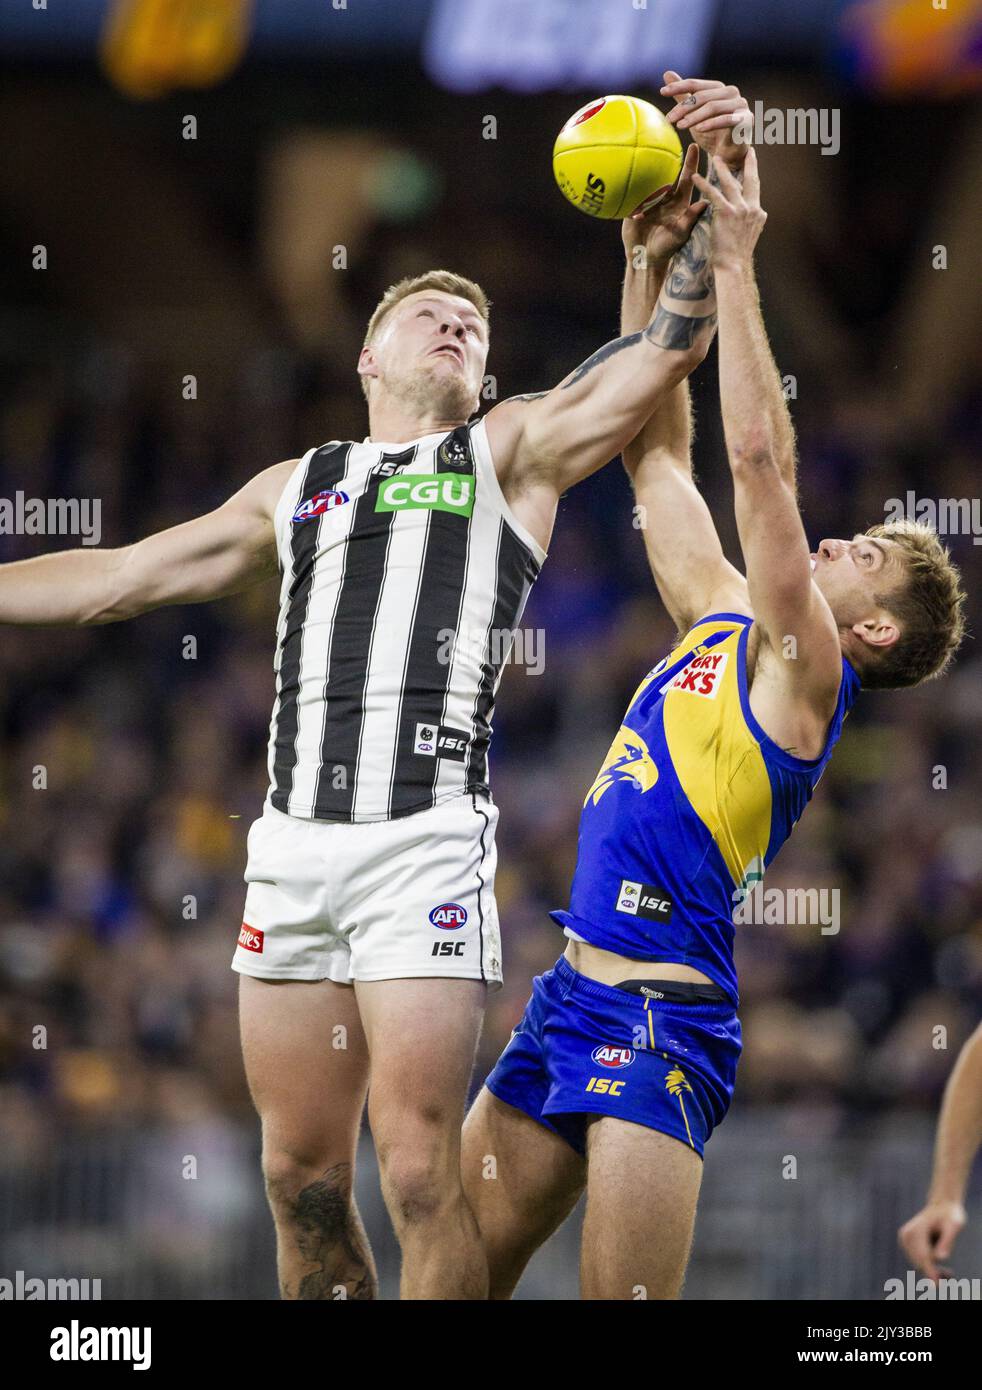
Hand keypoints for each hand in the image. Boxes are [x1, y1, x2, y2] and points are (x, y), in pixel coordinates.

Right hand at [621, 142, 706, 268]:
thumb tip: (704, 203)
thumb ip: (690, 218)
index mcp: (679, 202)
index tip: (695, 146)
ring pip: (650, 179)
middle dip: (670, 156)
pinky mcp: (634, 207)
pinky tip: (627, 171)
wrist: (645, 259)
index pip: (686, 178)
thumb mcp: (680, 234)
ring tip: (647, 148)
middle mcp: (664, 198)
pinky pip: (632, 193)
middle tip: (671, 138)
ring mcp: (649, 202)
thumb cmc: (666, 249)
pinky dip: (630, 184)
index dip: (691, 162)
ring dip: (649, 166)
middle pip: (668, 172)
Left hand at [661, 71, 751, 169]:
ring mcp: (740, 105)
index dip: (678, 87)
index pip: (695, 84)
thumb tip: (667, 74)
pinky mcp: (746, 120)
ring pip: (713, 107)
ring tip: (680, 126)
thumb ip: (683, 96)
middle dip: (684, 107)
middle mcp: (731, 93)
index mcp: (719, 88)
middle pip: (703, 96)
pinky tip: (699, 129)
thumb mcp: (694, 114)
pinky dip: (711, 124)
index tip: (662, 92)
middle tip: (669, 119)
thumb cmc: (712, 133)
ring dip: (694, 117)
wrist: (729, 154)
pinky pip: (727, 119)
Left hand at [692, 149, 766, 271]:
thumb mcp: (749, 235)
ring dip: (723, 169)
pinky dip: (703, 184)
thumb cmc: (737, 256)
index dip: (754, 174)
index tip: (754, 162)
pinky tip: (695, 176)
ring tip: (716, 157)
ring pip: (732, 183)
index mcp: (758, 214)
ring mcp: (741, 210)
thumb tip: (752, 216)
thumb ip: (749, 222)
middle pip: (752, 180)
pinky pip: (713, 194)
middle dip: (750, 163)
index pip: (756, 190)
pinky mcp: (727, 213)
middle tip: (749, 149)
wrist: (734, 266)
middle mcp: (753, 209)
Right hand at [898, 1200, 966, 1280]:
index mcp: (917, 1230)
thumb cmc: (950, 1215)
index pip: (923, 1256)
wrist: (941, 1206)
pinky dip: (927, 1263)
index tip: (936, 1285)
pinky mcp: (905, 1242)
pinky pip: (916, 1259)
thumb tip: (940, 1258)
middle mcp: (906, 1234)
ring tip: (948, 1271)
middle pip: (919, 1261)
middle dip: (933, 1271)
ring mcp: (904, 1238)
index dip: (930, 1272)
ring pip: (917, 1262)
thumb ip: (947, 1241)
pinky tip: (937, 1259)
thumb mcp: (954, 1226)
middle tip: (950, 1274)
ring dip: (931, 1268)